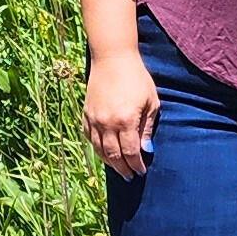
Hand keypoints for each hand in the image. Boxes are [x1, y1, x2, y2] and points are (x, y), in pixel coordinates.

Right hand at [85, 48, 159, 177]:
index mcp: (126, 120)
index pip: (131, 152)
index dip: (136, 165)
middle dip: (122, 168)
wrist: (113, 58)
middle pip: (114, 156)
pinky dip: (97, 148)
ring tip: (118, 168)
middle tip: (129, 176)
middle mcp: (107, 123)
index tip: (141, 172)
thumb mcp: (150, 101)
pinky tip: (104, 152)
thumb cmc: (137, 78)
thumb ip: (147, 128)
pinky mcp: (86, 114)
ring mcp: (94, 119)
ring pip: (99, 150)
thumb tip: (146, 150)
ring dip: (109, 162)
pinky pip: (89, 138)